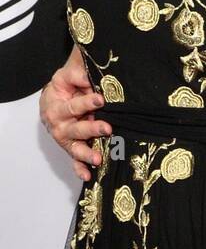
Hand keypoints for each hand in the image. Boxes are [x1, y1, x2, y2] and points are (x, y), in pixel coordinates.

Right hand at [39, 47, 108, 181]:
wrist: (58, 97)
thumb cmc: (66, 85)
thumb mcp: (68, 75)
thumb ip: (78, 73)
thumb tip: (89, 76)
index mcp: (56, 106)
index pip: (73, 106)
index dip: (86, 102)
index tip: (101, 99)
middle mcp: (59, 125)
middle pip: (75, 129)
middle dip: (91, 129)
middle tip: (107, 128)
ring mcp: (66, 139)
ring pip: (75, 148)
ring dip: (86, 154)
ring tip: (98, 158)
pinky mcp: (73, 148)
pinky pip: (75, 162)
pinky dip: (80, 169)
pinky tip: (88, 176)